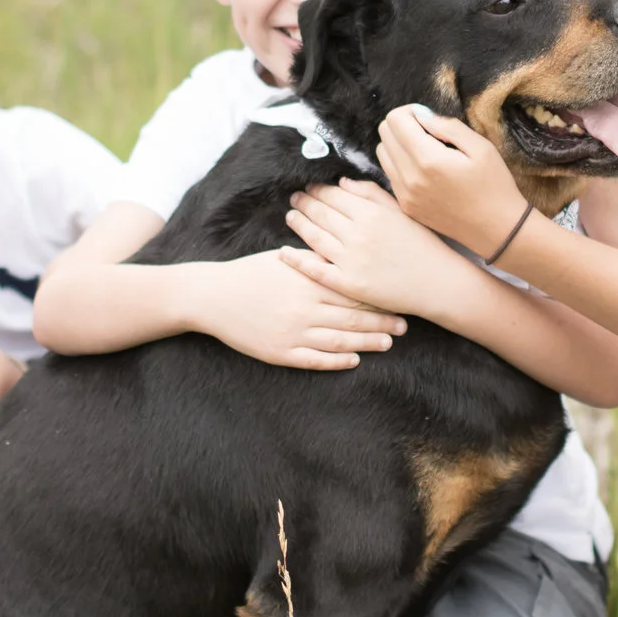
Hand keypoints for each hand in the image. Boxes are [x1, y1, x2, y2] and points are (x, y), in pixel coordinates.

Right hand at [192, 249, 406, 370]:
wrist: (213, 297)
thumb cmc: (249, 273)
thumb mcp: (283, 260)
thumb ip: (313, 261)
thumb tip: (342, 255)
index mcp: (307, 282)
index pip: (351, 289)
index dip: (377, 295)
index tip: (398, 298)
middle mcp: (304, 309)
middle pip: (353, 316)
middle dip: (381, 322)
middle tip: (404, 326)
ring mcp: (293, 333)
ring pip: (340, 340)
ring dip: (367, 342)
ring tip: (387, 343)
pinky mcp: (281, 353)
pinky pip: (316, 360)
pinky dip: (338, 361)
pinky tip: (354, 360)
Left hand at [281, 179, 478, 317]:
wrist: (438, 282)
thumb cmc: (423, 244)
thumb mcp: (401, 211)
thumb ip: (371, 193)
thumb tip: (341, 183)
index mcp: (371, 213)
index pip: (334, 195)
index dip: (317, 190)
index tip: (308, 186)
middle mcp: (358, 233)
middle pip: (321, 213)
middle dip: (304, 202)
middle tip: (294, 197)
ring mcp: (352, 260)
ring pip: (314, 237)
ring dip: (299, 224)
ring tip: (291, 216)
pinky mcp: (349, 284)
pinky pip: (316, 269)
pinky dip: (297, 260)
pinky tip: (284, 252)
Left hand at [376, 105, 528, 257]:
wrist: (496, 230)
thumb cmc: (494, 186)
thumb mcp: (481, 147)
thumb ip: (448, 126)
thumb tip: (422, 116)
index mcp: (428, 160)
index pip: (395, 120)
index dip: (411, 111)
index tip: (429, 118)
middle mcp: (409, 178)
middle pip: (384, 134)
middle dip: (403, 125)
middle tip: (428, 132)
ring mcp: (404, 195)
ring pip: (383, 154)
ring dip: (399, 144)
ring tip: (425, 150)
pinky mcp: (405, 206)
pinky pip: (390, 174)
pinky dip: (401, 164)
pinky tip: (425, 169)